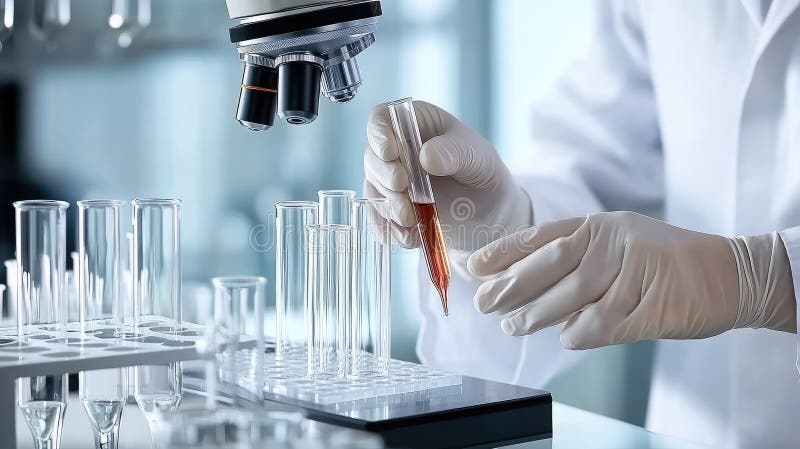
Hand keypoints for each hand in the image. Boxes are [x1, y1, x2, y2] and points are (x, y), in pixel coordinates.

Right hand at [364, 101, 530, 249]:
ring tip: (412, 218)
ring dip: (388, 206)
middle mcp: (393, 150)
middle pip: (372, 158)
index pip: (381, 119)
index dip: (379, 135)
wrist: (488, 209)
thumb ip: (454, 152)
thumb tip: (426, 157)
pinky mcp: (390, 210)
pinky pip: (379, 222)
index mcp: (412, 123)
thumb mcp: (476, 156)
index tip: (391, 152)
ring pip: (373, 192)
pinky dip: (391, 231)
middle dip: (385, 176)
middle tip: (403, 188)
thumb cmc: (481, 169)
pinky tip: (411, 236)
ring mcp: (388, 181)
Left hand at [468, 212, 796, 348]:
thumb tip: (518, 283)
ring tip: (512, 326)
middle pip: (550, 263)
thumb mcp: (617, 245)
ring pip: (571, 295)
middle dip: (511, 284)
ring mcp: (632, 268)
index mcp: (600, 224)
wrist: (728, 274)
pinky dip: (579, 332)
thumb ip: (574, 261)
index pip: (541, 236)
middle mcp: (612, 239)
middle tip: (484, 303)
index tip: (474, 266)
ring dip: (537, 313)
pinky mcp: (648, 302)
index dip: (504, 251)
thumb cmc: (664, 262)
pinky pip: (602, 323)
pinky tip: (566, 336)